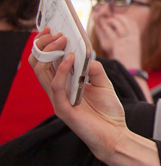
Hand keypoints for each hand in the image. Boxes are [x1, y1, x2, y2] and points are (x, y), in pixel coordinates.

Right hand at [30, 29, 127, 163]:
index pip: (48, 63)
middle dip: (45, 45)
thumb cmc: (108, 113)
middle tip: (55, 33)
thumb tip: (87, 57)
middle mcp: (58, 91)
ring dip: (52, 53)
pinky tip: (71, 59)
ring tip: (63, 41)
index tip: (53, 30)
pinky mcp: (63, 108)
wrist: (115, 135)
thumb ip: (96, 71)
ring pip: (42, 73)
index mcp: (65, 85)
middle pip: (40, 64)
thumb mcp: (105, 86)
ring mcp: (58, 100)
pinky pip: (56, 86)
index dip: (47, 46)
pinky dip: (62, 70)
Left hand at [93, 14, 142, 68]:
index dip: (123, 17)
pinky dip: (106, 27)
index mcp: (136, 37)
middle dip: (115, 15)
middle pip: (124, 20)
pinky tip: (102, 25)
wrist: (132, 71)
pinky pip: (111, 32)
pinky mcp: (118, 45)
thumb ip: (125, 39)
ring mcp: (126, 40)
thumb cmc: (129, 62)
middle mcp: (132, 37)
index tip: (116, 15)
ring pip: (117, 23)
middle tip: (107, 14)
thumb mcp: (131, 48)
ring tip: (103, 18)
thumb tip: (118, 32)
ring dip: (110, 19)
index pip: (131, 22)